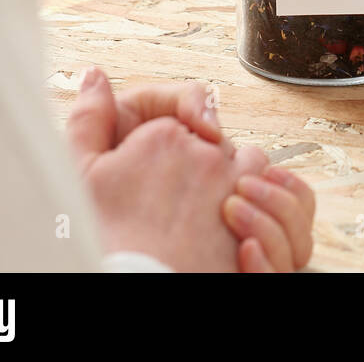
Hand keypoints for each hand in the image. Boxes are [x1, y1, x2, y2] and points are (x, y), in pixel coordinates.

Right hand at [67, 68, 314, 271]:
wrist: (133, 286)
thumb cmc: (105, 238)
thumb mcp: (79, 177)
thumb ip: (90, 121)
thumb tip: (96, 76)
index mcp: (165, 137)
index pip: (186, 127)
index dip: (174, 156)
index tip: (159, 184)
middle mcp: (208, 154)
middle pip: (224, 148)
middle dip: (211, 171)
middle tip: (183, 210)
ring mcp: (238, 185)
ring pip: (258, 171)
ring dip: (246, 191)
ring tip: (217, 223)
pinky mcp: (262, 221)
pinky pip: (284, 207)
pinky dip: (271, 220)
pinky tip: (245, 241)